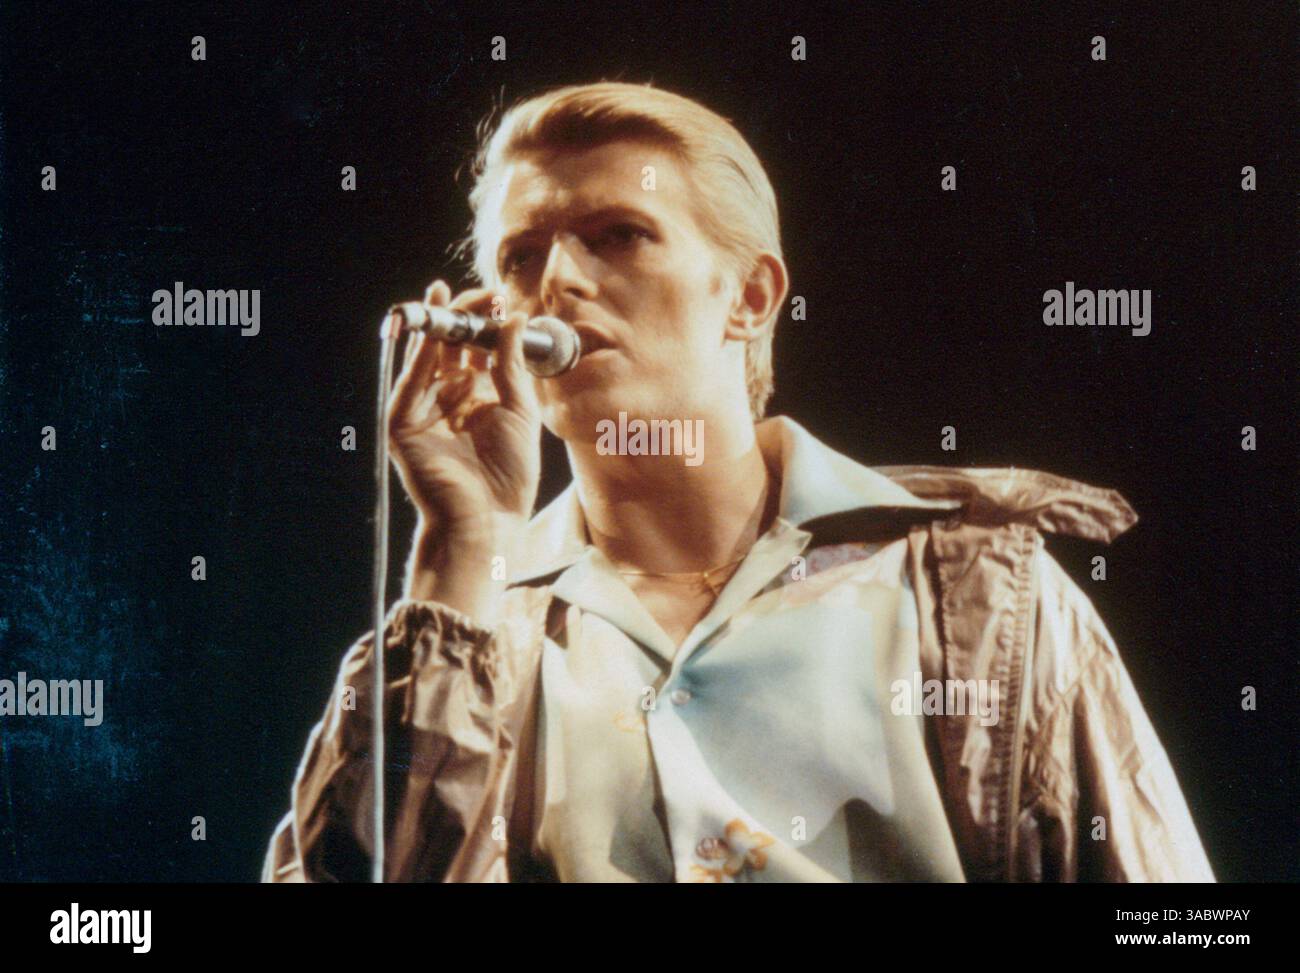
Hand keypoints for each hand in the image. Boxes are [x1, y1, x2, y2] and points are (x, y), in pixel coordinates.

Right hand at [386, 279, 542, 545]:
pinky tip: (433, 333)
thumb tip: (512, 318)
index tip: (499, 299)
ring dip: (436, 326)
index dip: (485, 323)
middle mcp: (449, 398)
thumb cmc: (509, 473)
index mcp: (479, 396)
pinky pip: (410, 383)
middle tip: (480, 293)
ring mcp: (424, 409)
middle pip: (450, 346)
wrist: (487, 518)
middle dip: (462, 316)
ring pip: (426, 357)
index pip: (476, 349)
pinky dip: (419, 356)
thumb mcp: (519, 410)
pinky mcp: (403, 424)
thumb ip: (511, 364)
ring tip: (448, 293)